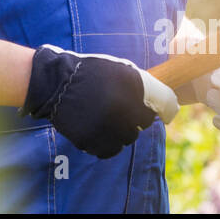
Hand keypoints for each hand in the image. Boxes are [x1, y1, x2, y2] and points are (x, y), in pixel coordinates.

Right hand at [19, 44, 178, 158]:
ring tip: (102, 119)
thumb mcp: (118, 68)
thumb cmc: (88, 73)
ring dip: (119, 132)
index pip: (160, 107)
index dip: (150, 108)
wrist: (56, 83)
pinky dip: (105, 142)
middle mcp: (125, 107)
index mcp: (134, 85)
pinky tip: (95, 128)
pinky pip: (110, 149)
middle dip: (132, 119)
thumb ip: (139, 85)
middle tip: (115, 111)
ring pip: (127, 139)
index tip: (145, 110)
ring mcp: (110, 126)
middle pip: (142, 125)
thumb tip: (163, 103)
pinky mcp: (95, 141)